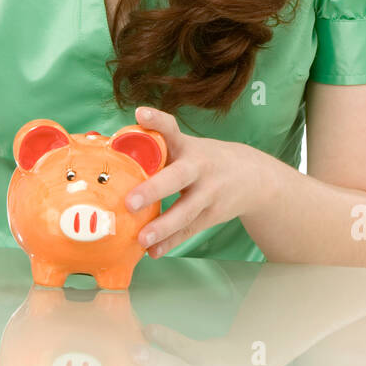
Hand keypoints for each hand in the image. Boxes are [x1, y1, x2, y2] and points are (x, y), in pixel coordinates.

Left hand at [124, 106, 263, 257]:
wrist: (254, 177)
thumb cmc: (205, 160)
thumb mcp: (188, 148)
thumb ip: (158, 151)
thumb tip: (111, 156)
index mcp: (187, 147)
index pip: (171, 129)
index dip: (156, 121)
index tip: (141, 114)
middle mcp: (200, 167)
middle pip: (177, 177)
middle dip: (154, 190)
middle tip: (130, 202)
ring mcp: (209, 193)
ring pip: (186, 211)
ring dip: (163, 226)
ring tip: (141, 238)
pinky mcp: (212, 215)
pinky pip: (190, 230)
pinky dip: (171, 242)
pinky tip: (153, 252)